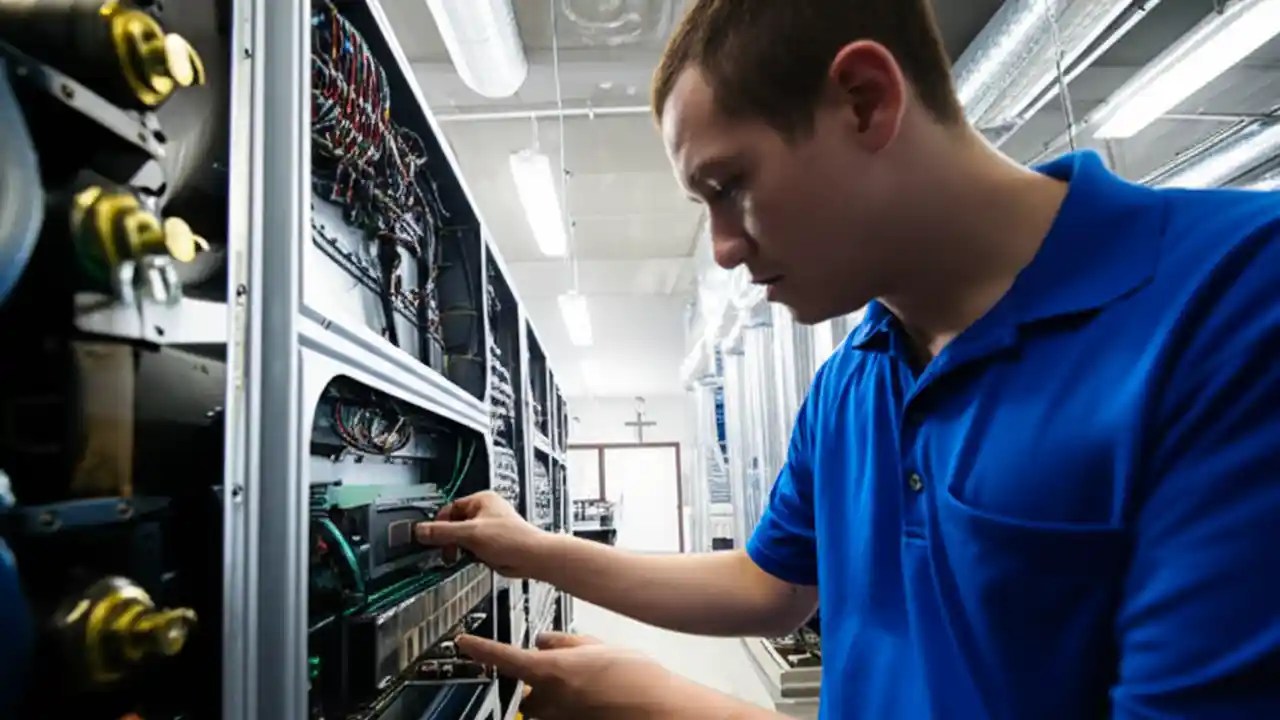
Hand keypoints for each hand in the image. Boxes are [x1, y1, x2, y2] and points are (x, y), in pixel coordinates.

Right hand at [414, 491, 548, 577]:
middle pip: (455, 524)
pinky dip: (470, 555)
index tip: (429, 536)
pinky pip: (472, 548)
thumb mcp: (470, 533)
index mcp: (481, 500)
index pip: (450, 508)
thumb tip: (421, 530)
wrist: (532, 557)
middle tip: (446, 550)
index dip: (439, 523)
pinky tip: (475, 559)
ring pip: (463, 537)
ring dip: (461, 548)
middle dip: (450, 539)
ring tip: (464, 555)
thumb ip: (443, 532)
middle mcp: (485, 511)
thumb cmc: (511, 539)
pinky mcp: (492, 543)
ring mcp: (488, 528)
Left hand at [457, 632, 692, 719]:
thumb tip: (545, 638)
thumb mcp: (597, 645)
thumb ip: (564, 641)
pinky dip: (571, 706)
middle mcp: (548, 700)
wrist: (658, 710)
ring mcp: (558, 719)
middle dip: (537, 679)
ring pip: (544, 705)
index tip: (464, 642)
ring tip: (589, 683)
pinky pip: (561, 715)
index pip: (502, 657)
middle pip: (526, 688)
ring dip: (556, 693)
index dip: (479, 649)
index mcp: (550, 671)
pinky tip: (595, 697)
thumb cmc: (635, 678)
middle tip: (566, 667)